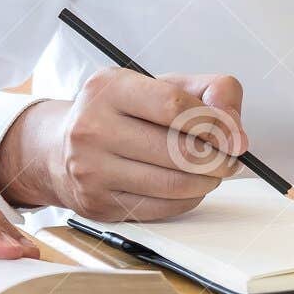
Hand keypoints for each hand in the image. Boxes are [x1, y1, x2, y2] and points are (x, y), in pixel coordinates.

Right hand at [0, 69, 247, 220]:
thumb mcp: (157, 85)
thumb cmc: (116, 114)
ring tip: (213, 172)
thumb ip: (205, 91)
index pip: (172, 106)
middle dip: (216, 158)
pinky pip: (161, 208)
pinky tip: (191, 188)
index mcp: (108, 89)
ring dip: (206, 181)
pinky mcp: (98, 204)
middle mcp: (92, 128)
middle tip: (229, 159)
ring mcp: (91, 171)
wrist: (57, 149)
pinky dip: (187, 200)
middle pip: (176, 150)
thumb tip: (233, 126)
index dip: (214, 124)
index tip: (236, 137)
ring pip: (172, 184)